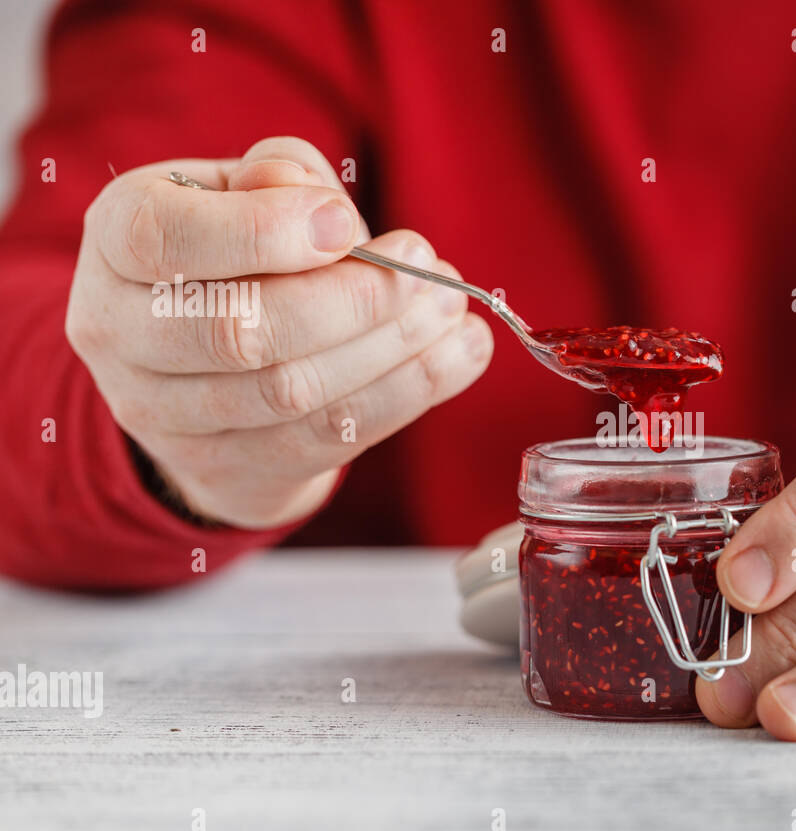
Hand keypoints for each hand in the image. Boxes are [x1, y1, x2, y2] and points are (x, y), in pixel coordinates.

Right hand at [66, 136, 492, 527]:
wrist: (194, 368)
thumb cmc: (228, 254)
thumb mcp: (237, 190)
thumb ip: (281, 177)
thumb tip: (327, 208)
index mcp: (117, 242)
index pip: (167, 237)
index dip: (263, 232)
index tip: (347, 223)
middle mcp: (122, 334)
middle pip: (240, 330)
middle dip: (351, 300)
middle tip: (425, 266)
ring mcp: (168, 416)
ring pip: (292, 393)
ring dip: (393, 352)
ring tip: (452, 313)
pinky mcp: (228, 467)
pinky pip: (326, 440)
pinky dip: (406, 396)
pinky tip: (459, 357)